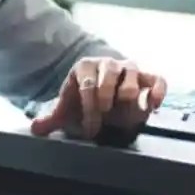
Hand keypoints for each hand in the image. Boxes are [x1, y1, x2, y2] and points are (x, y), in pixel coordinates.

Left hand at [29, 57, 167, 142]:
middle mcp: (108, 63)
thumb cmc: (83, 102)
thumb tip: (36, 128)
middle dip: (106, 101)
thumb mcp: (67, 110)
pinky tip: (153, 105)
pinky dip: (158, 90)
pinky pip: (157, 79)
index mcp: (85, 67)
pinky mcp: (147, 77)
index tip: (90, 130)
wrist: (102, 95)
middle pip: (109, 76)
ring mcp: (129, 68)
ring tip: (124, 113)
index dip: (89, 109)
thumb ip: (52, 118)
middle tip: (104, 118)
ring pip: (132, 73)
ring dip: (128, 94)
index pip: (88, 85)